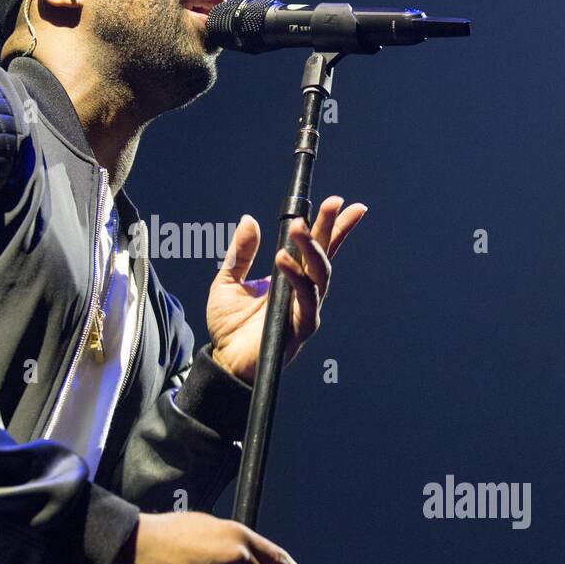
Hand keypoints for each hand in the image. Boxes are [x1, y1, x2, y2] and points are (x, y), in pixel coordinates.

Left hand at [208, 195, 367, 383]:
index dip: (331, 225)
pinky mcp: (300, 327)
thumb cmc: (230, 325)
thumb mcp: (227, 280)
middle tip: (332, 203)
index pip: (317, 247)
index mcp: (292, 278)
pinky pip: (305, 299)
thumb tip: (248, 220)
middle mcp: (304, 292)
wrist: (224, 361)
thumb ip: (240, 253)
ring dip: (312, 248)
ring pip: (320, 275)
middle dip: (331, 228)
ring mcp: (305, 309)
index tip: (340, 202)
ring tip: (299, 226)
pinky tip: (283, 261)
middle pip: (324, 255)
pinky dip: (296, 278)